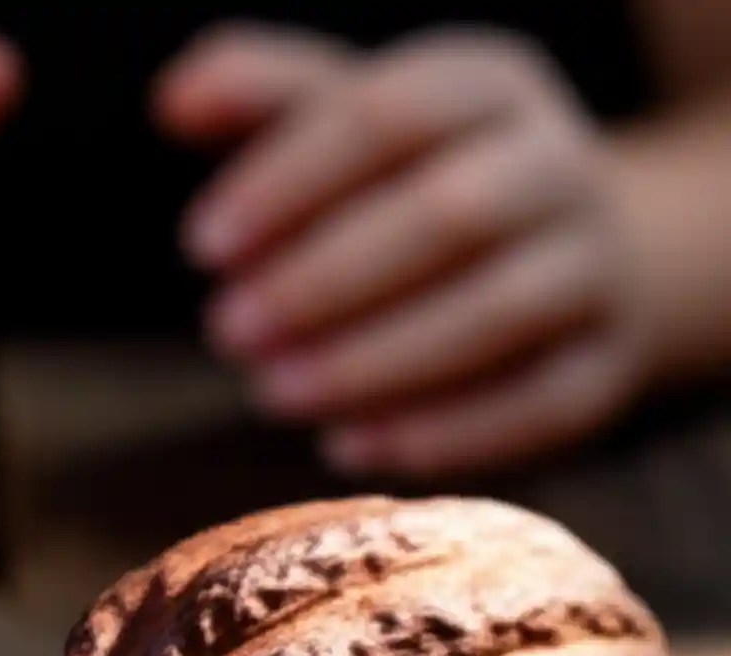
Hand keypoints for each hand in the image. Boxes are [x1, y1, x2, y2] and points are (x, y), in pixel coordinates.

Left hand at [158, 25, 648, 476]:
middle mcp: (557, 166)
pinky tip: (348, 446)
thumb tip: (171, 101)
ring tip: (272, 392)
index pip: (386, 116)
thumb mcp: (347, 113)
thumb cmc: (412, 176)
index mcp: (486, 86)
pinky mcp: (606, 363)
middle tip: (227, 332)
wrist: (565, 245)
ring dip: (376, 362)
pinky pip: (542, 404)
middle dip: (325, 281)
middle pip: (451, 215)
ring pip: (499, 313)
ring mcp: (596, 268)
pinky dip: (445, 433)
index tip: (202, 247)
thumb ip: (258, 94)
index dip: (288, 181)